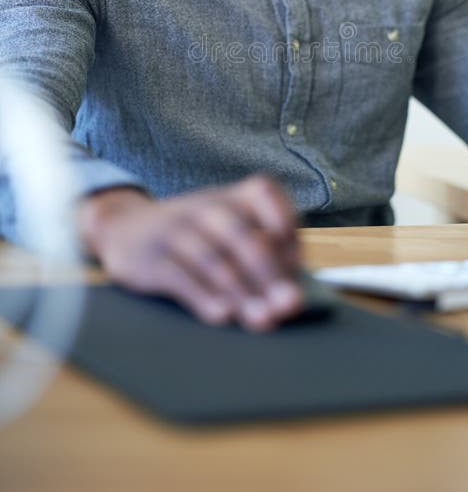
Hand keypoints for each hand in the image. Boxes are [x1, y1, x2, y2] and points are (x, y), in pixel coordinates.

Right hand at [77, 175, 302, 330]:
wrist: (124, 229)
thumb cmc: (194, 236)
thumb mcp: (228, 229)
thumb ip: (262, 254)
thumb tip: (288, 296)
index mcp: (233, 195)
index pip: (266, 193)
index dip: (285, 226)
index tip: (296, 263)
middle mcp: (206, 206)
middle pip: (242, 235)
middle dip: (269, 273)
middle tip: (287, 305)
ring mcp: (176, 229)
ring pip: (213, 259)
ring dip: (241, 292)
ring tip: (261, 319)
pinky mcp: (151, 257)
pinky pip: (180, 277)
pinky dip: (203, 297)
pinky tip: (222, 316)